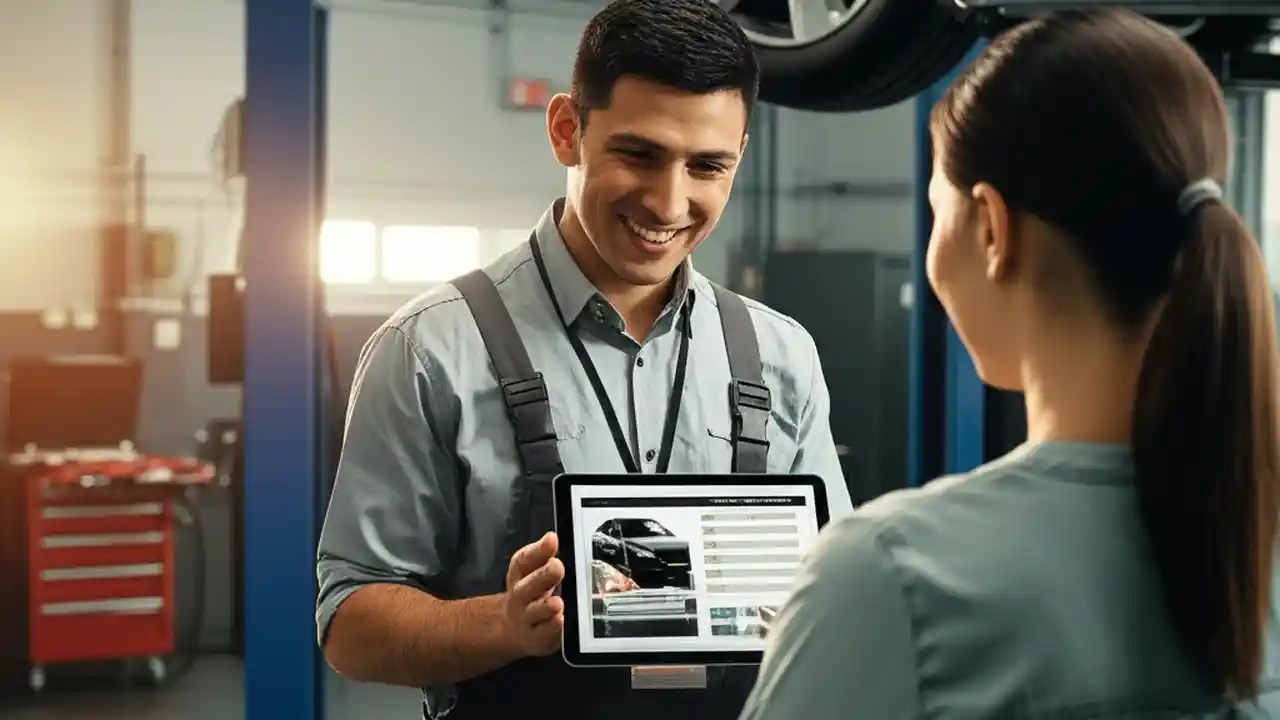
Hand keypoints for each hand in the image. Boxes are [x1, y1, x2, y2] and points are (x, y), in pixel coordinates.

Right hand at [503, 531, 564, 657]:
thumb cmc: (531, 593)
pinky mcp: (536, 639)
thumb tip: (551, 537)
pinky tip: (560, 622)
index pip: (523, 561)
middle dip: (542, 577)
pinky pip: (543, 635)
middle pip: (526, 588)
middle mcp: (520, 597)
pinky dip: (551, 630)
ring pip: (534, 614)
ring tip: (556, 602)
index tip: (552, 541)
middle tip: (557, 567)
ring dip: (545, 608)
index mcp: (520, 576)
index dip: (537, 550)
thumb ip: (543, 553)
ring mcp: (526, 620)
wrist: (513, 628)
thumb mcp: (533, 570)